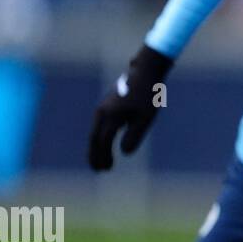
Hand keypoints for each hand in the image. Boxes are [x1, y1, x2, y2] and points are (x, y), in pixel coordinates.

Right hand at [87, 44, 173, 170]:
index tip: (106, 169)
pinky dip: (100, 137)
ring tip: (101, 161)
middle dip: (95, 155)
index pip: (103, 141)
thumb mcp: (146, 117)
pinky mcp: (107, 105)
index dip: (104, 156)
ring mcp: (103, 108)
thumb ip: (135, 135)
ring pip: (95, 131)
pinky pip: (100, 125)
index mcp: (111, 116)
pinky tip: (106, 144)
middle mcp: (102, 112)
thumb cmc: (148, 94)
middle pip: (94, 138)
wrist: (145, 71)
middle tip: (97, 170)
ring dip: (97, 147)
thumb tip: (124, 153)